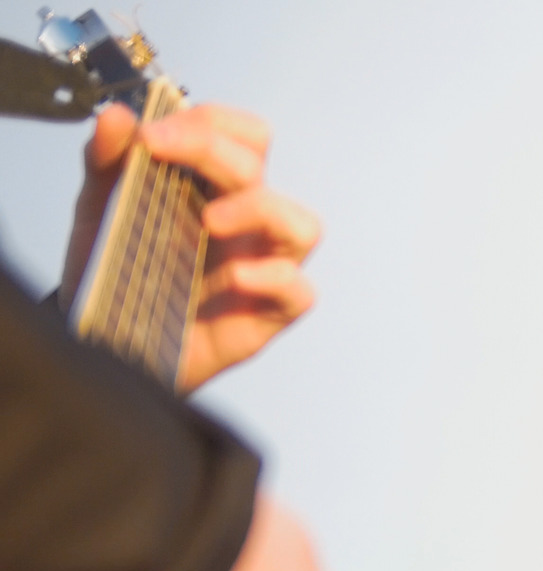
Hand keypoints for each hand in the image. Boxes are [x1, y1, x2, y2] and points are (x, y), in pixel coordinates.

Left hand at [62, 103, 320, 391]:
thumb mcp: (101, 211)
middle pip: (261, 166)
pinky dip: (272, 278)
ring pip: (303, 226)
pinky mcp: (267, 313)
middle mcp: (244, 222)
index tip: (153, 136)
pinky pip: (298, 291)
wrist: (109, 342)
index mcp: (213, 189)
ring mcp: (260, 266)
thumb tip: (116, 118)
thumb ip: (106, 163)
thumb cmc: (120, 277)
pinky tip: (232, 278)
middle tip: (163, 154)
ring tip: (210, 221)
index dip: (204, 124)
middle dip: (212, 150)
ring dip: (260, 210)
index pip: (239, 135)